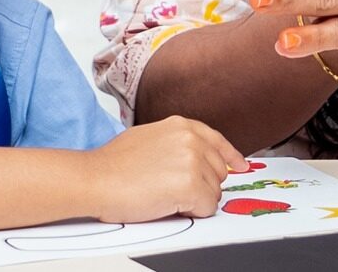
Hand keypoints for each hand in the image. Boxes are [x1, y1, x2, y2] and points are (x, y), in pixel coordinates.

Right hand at [83, 117, 247, 221]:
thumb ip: (176, 143)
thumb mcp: (150, 138)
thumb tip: (192, 156)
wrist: (96, 178)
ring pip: (213, 192)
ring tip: (164, 194)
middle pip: (219, 171)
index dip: (230, 156)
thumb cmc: (114, 164)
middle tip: (172, 188)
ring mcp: (192, 160)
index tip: (241, 165)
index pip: (218, 140)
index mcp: (181, 125)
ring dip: (194, 200)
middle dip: (202, 184)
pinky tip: (169, 203)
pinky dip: (192, 212)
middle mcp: (191, 139)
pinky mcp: (190, 184)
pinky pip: (207, 207)